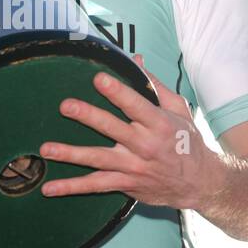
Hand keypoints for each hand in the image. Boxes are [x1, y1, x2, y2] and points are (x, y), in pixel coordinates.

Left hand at [38, 54, 218, 208]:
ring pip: (98, 159)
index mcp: (159, 124)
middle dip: (88, 116)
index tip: (99, 79)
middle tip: (66, 106)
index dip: (117, 92)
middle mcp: (144, 145)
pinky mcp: (125, 183)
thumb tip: (135, 58)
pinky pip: (95, 185)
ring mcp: (133, 166)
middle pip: (112, 128)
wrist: (200, 183)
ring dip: (71, 154)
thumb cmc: (188, 141)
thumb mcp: (178, 110)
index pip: (136, 105)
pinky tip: (50, 188)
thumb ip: (155, 84)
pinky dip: (72, 188)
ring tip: (47, 148)